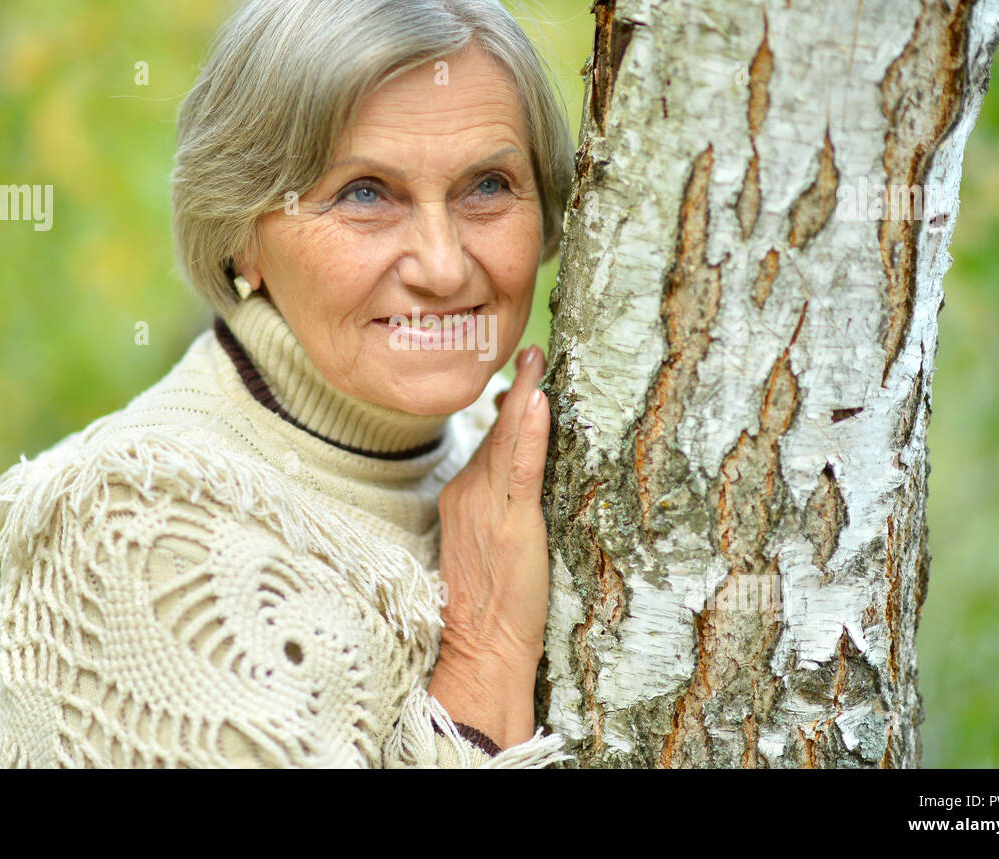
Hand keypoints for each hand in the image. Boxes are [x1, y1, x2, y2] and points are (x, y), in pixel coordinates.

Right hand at [436, 344, 550, 671]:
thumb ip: (495, 510)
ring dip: (524, 394)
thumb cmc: (485, 608)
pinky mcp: (512, 520)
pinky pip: (521, 466)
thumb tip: (516, 487)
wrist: (477, 648)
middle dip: (516, 389)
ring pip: (507, 439)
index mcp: (459, 495)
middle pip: (496, 432)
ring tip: (538, 358)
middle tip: (533, 350)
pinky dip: (529, 431)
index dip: (506, 410)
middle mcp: (467, 492)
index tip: (519, 380)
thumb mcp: (483, 548)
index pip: (486, 442)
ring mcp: (487, 504)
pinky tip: (539, 400)